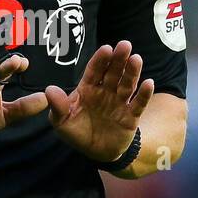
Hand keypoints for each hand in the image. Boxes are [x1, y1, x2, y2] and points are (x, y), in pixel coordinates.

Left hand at [44, 41, 152, 161]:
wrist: (95, 152)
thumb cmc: (77, 132)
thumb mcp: (62, 121)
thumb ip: (58, 106)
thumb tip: (49, 90)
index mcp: (88, 88)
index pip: (94, 71)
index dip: (100, 60)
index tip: (106, 49)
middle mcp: (106, 91)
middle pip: (113, 73)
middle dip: (119, 59)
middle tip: (125, 45)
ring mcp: (120, 102)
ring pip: (127, 84)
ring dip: (132, 72)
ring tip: (136, 59)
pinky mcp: (131, 116)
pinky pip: (138, 104)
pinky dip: (144, 94)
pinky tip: (148, 83)